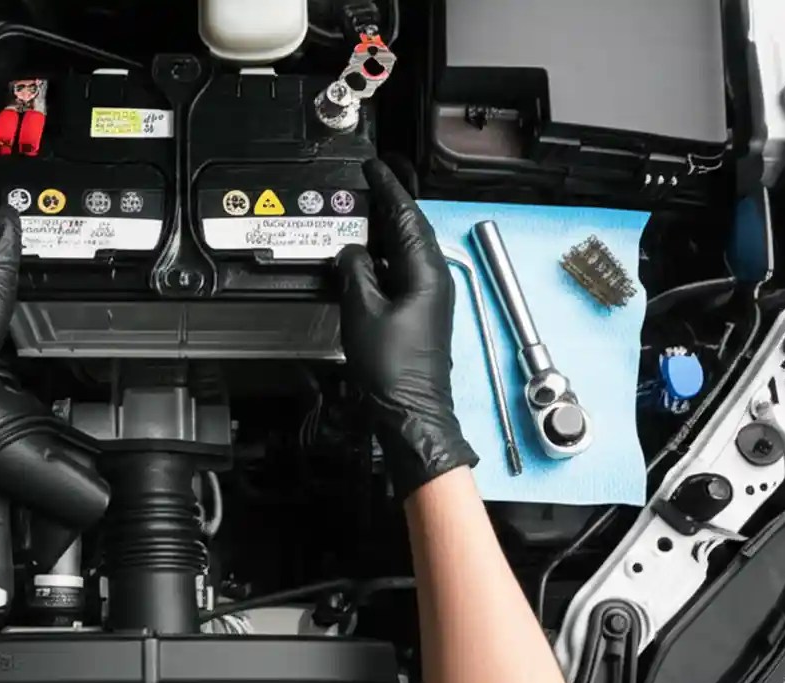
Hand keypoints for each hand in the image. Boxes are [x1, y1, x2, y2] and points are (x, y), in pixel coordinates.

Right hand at [337, 160, 477, 496]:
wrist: (409, 412)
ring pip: (406, 252)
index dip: (388, 190)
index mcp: (426, 272)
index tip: (374, 169)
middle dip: (388, 207)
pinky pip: (401, 273)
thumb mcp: (363, 312)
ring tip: (360, 217)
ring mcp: (430, 298)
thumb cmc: (392, 368)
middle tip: (364, 188)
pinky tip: (364, 261)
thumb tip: (350, 253)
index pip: (406, 217)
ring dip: (384, 233)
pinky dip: (383, 259)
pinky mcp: (421, 314)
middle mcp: (434, 280)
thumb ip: (354, 272)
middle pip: (410, 231)